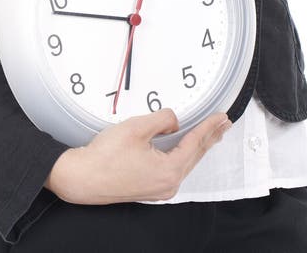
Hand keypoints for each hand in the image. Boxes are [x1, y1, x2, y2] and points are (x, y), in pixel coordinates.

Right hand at [43, 107, 231, 204]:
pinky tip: (185, 148)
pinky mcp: (150, 188)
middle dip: (210, 137)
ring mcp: (159, 188)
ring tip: (210, 134)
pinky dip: (184, 155)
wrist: (83, 178)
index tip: (221, 117)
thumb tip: (174, 122)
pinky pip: (175, 168)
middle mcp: (168, 183)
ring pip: (186, 163)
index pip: (195, 143)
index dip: (210, 127)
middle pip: (195, 155)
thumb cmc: (104, 157)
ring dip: (199, 146)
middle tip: (224, 124)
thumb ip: (162, 119)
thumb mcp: (136, 127)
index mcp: (169, 170)